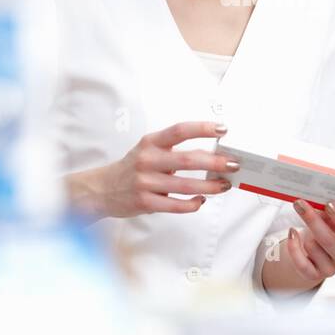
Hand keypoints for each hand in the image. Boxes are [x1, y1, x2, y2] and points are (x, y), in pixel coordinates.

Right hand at [66, 121, 236, 220]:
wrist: (101, 189)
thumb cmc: (132, 168)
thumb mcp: (148, 150)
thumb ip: (172, 150)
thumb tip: (211, 154)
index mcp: (151, 143)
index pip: (179, 131)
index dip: (202, 128)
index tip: (223, 129)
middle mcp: (147, 160)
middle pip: (187, 159)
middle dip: (214, 162)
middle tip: (233, 164)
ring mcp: (145, 182)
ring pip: (185, 185)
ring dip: (209, 186)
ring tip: (224, 185)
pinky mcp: (145, 202)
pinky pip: (175, 205)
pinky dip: (192, 204)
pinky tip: (201, 200)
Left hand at [264, 200, 334, 292]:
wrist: (314, 252)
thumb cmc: (326, 230)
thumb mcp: (331, 221)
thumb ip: (329, 213)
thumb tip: (318, 201)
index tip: (329, 204)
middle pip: (329, 241)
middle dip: (313, 220)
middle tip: (300, 203)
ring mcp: (330, 269)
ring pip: (312, 247)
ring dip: (305, 233)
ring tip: (303, 226)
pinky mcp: (314, 275)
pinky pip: (301, 262)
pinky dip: (294, 247)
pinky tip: (292, 233)